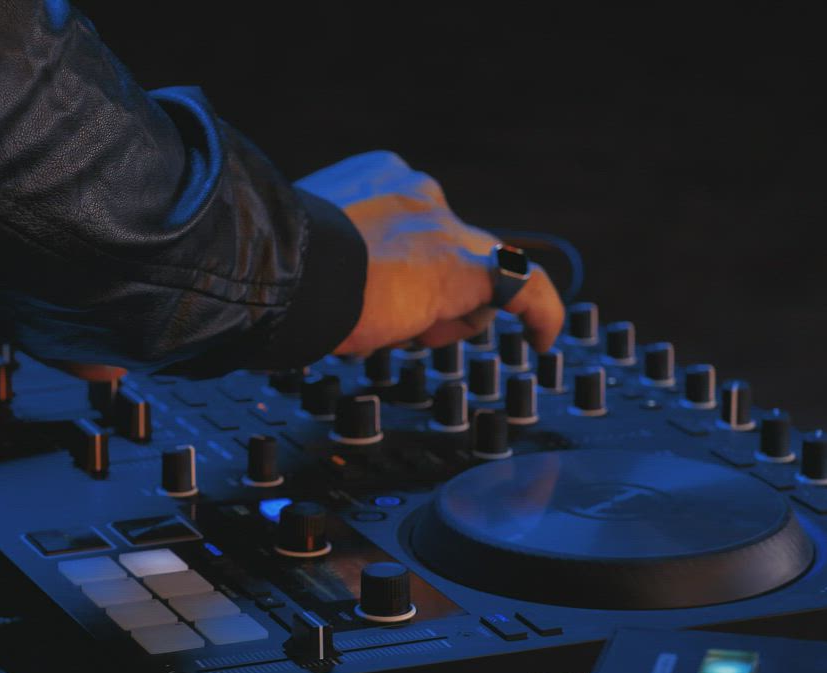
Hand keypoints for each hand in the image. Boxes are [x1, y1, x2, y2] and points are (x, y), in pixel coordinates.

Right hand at [296, 151, 564, 354]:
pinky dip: (541, 313)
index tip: (383, 300)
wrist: (287, 277)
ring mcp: (447, 227)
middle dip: (425, 295)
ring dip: (445, 316)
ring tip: (401, 328)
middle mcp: (417, 192)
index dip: (402, 274)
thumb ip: (335, 254)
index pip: (412, 231)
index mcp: (376, 178)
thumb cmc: (281, 273)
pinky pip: (527, 288)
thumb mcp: (306, 249)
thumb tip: (331, 289)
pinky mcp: (472, 266)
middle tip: (386, 320)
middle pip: (446, 255)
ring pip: (471, 280)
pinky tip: (545, 339)